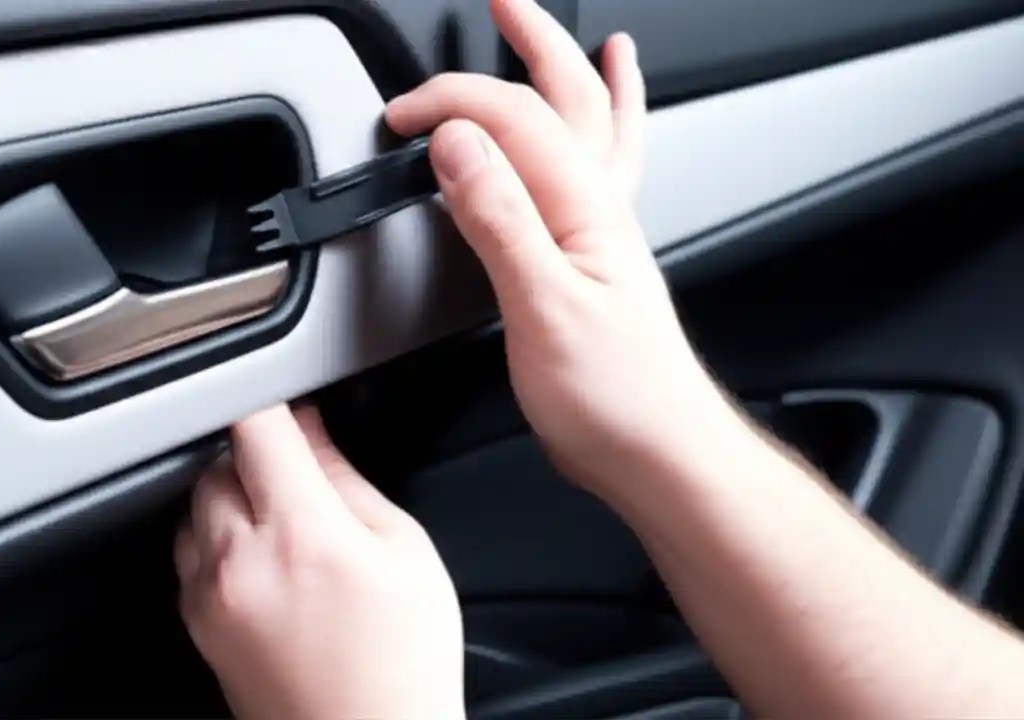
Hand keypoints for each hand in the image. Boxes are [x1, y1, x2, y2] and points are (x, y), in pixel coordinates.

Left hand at [175, 405, 464, 719]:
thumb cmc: (402, 666)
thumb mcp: (406, 555)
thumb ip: (349, 481)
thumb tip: (313, 431)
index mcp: (303, 535)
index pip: (257, 425)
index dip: (274, 399)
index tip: (292, 401)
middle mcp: (241, 562)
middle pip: (217, 461)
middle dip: (256, 452)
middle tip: (301, 472)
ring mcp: (209, 596)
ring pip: (194, 503)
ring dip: (230, 493)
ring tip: (284, 521)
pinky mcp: (196, 624)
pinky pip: (186, 551)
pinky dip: (214, 536)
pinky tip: (261, 557)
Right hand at [386, 0, 739, 496]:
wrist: (657, 450)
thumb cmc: (613, 397)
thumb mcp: (543, 309)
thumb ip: (499, 221)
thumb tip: (457, 147)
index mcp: (582, 208)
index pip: (510, 119)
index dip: (449, 102)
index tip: (396, 117)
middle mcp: (599, 208)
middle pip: (565, 97)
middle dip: (529, 42)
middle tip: (497, 4)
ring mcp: (603, 230)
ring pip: (590, 124)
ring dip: (570, 69)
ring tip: (555, 34)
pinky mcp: (596, 258)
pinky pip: (605, 168)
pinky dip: (609, 127)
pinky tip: (608, 120)